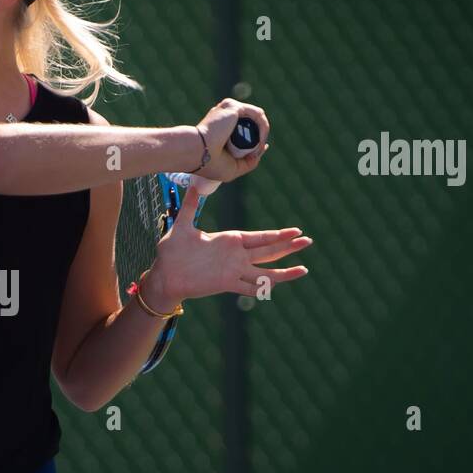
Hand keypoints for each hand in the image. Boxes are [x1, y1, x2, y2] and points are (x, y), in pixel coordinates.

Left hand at [143, 184, 311, 302]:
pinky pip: (248, 288)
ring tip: (304, 269)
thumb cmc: (171, 252)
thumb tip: (192, 185)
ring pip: (264, 272)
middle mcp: (235, 256)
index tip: (295, 230)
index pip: (259, 237)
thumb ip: (189, 206)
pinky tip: (276, 286)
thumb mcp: (181, 226)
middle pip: (268, 251)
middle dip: (288, 246)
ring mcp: (232, 272)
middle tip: (308, 240)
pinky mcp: (225, 284)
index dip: (278, 234)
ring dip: (284, 271)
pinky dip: (262, 287)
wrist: (164, 275)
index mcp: (229, 241)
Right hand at [193, 98, 271, 182]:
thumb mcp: (232, 168)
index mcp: (219, 128)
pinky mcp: (234, 107)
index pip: (242, 130)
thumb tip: (263, 148)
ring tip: (257, 148)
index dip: (254, 141)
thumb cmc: (210, 164)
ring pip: (256, 119)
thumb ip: (247, 162)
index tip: (256, 152)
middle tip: (254, 153)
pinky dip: (263, 128)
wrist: (198, 154)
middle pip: (250, 125)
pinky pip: (257, 115)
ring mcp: (228, 110)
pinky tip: (260, 140)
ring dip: (261, 134)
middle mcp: (223, 117)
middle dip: (257, 139)